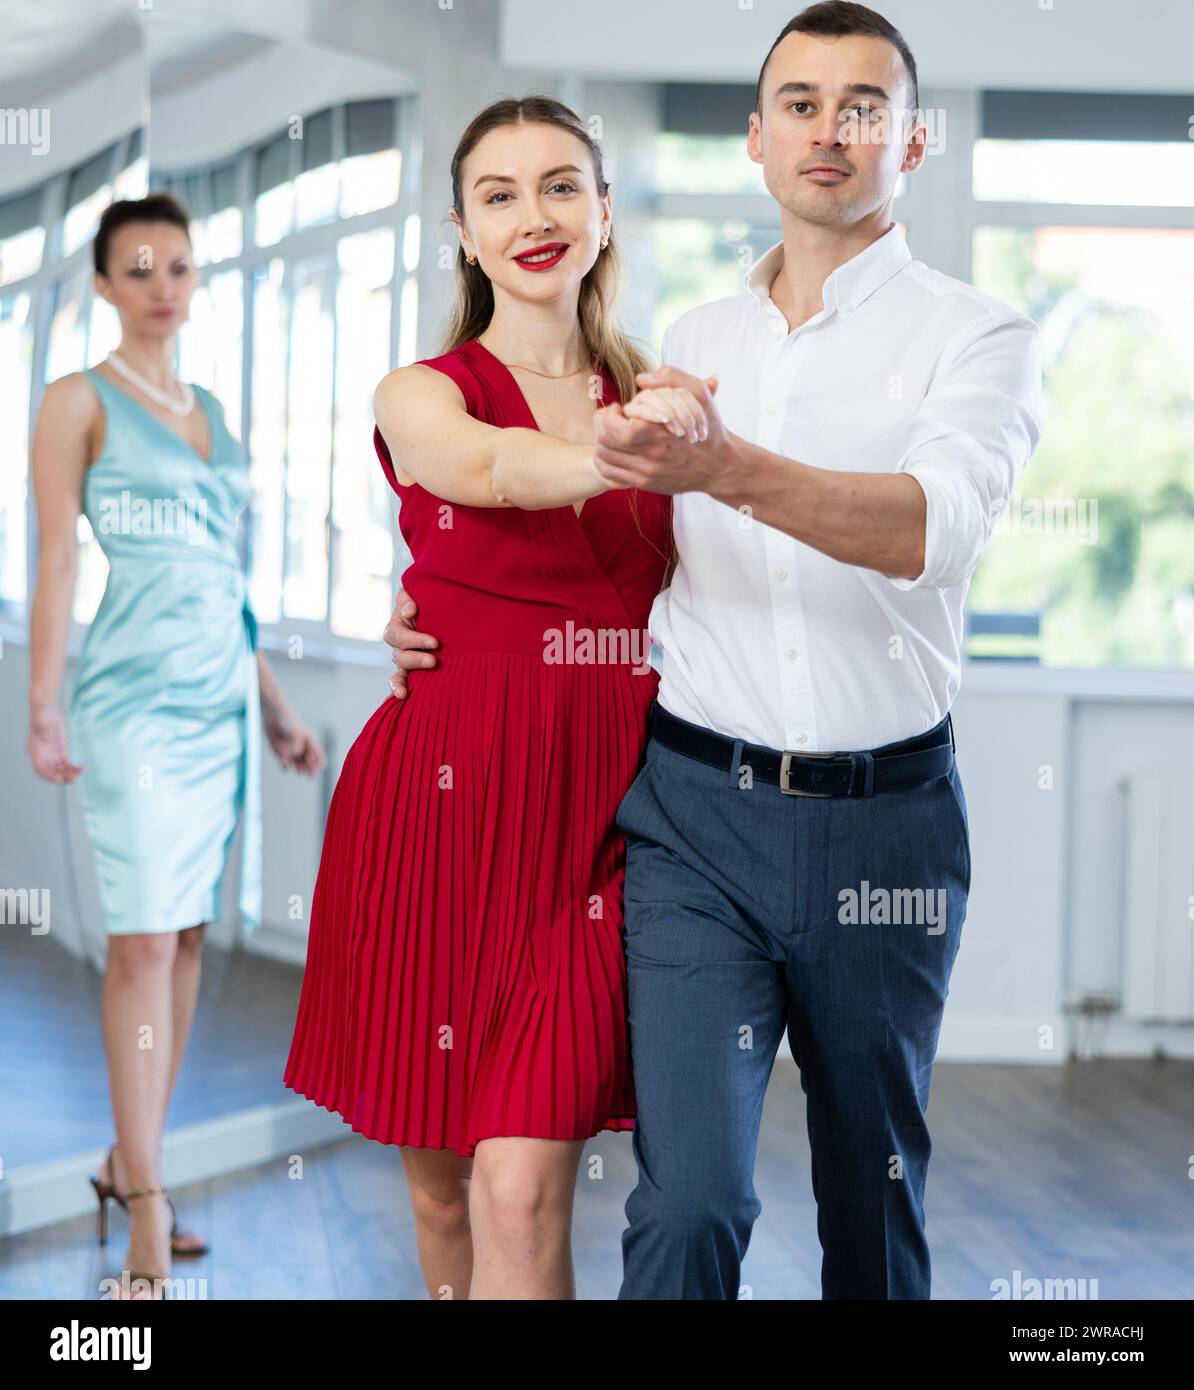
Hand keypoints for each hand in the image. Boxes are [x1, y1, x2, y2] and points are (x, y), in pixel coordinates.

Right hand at [27, 705, 83, 782]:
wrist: (48, 710)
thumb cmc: (42, 714)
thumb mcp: (41, 721)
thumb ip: (43, 730)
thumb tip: (46, 738)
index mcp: (35, 750)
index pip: (39, 768)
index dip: (48, 775)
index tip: (59, 779)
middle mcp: (42, 755)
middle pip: (51, 772)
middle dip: (61, 777)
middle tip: (73, 779)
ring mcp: (51, 755)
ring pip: (60, 770)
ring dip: (69, 774)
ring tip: (79, 775)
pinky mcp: (60, 752)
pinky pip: (67, 764)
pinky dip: (74, 768)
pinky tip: (83, 768)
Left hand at [264, 708, 325, 774]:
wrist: (273, 715)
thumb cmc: (288, 720)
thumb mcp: (297, 733)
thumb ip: (297, 746)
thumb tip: (292, 756)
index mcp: (312, 743)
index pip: (320, 759)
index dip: (317, 767)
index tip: (312, 771)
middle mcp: (303, 749)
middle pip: (310, 765)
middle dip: (307, 769)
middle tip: (300, 768)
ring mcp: (292, 752)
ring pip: (299, 767)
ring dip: (297, 769)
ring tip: (293, 765)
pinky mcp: (281, 754)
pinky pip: (285, 765)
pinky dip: (285, 767)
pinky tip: (283, 764)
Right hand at [383, 588, 438, 699]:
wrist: (449, 608)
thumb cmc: (434, 599)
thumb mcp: (422, 592)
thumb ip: (411, 597)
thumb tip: (410, 611)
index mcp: (399, 624)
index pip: (398, 635)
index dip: (414, 640)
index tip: (435, 642)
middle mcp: (400, 645)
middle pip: (399, 656)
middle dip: (415, 660)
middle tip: (434, 661)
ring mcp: (407, 660)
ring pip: (398, 673)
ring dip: (400, 683)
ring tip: (405, 693)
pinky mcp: (415, 673)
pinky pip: (401, 685)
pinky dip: (396, 694)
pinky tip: (397, 703)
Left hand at [594, 368, 732, 495]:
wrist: (720, 466)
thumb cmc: (708, 427)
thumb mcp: (699, 394)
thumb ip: (672, 377)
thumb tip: (641, 378)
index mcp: (659, 434)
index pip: (613, 428)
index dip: (608, 415)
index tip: (618, 408)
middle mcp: (650, 458)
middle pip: (604, 443)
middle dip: (600, 426)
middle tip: (611, 417)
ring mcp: (646, 474)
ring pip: (603, 460)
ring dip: (601, 442)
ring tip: (611, 432)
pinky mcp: (645, 484)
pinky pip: (611, 475)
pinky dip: (604, 461)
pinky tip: (614, 449)